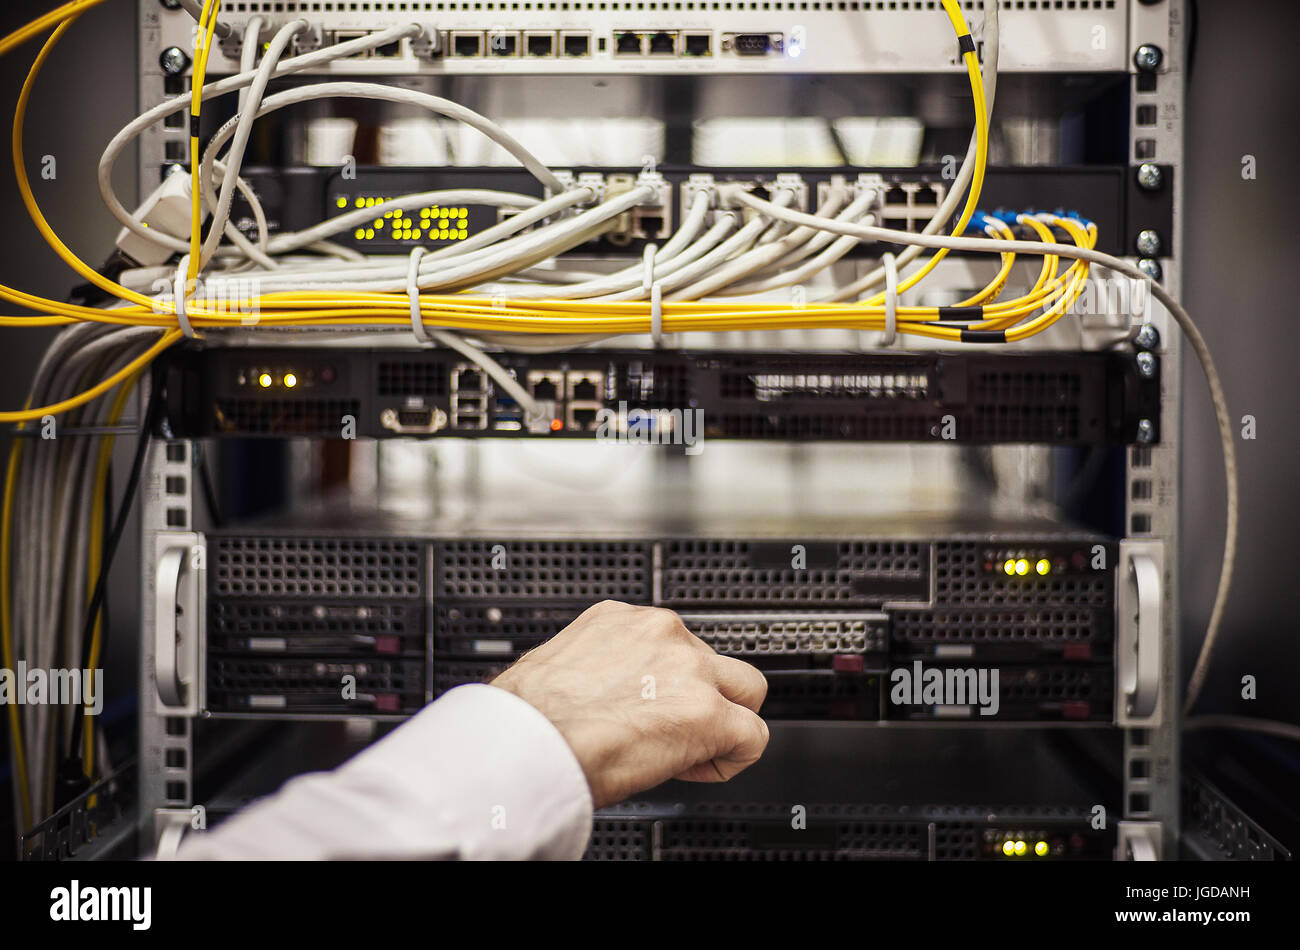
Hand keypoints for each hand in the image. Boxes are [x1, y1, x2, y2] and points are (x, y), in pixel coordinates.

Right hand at [491, 600, 769, 807]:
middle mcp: (662, 632)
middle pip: (716, 659)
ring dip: (725, 720)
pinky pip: (752, 735)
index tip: (646, 709)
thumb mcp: (560, 665)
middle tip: (674, 728)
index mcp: (621, 618)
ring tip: (687, 749)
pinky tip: (694, 768)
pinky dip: (730, 758)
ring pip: (746, 689)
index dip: (666, 684)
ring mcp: (690, 668)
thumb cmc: (529, 719)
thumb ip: (600, 666)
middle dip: (705, 695)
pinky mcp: (708, 711)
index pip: (671, 643)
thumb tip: (605, 690)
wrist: (529, 746)